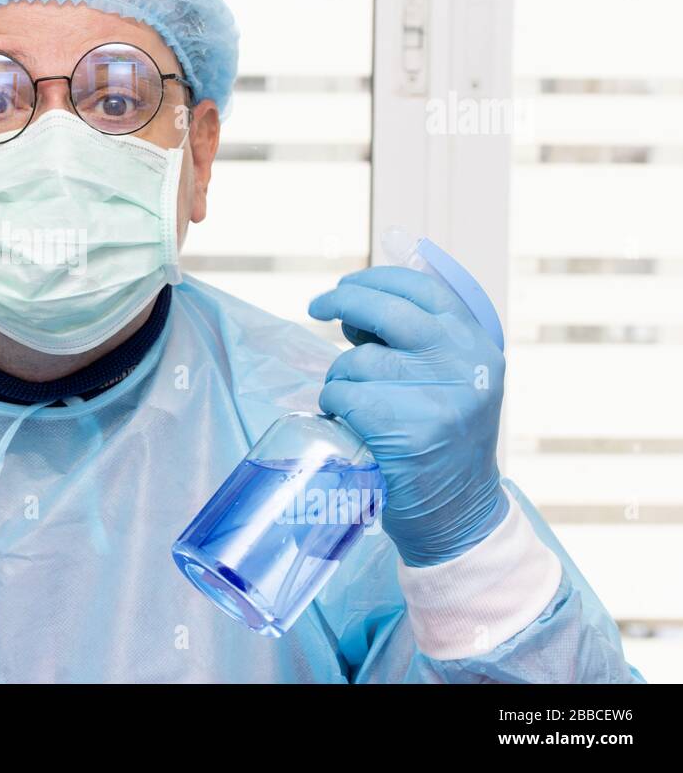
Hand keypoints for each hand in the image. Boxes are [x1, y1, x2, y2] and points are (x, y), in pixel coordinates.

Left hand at [307, 266, 508, 566]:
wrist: (458, 514)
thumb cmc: (441, 440)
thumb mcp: (451, 379)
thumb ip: (420, 340)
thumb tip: (355, 302)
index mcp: (477, 344)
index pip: (424, 289)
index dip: (377, 280)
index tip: (347, 286)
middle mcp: (464, 365)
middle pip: (388, 311)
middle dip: (344, 301)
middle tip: (317, 307)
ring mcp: (437, 397)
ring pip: (357, 361)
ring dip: (339, 377)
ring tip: (352, 400)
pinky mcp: (406, 430)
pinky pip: (344, 396)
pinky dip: (334, 405)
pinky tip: (349, 422)